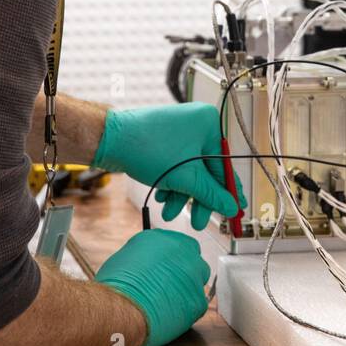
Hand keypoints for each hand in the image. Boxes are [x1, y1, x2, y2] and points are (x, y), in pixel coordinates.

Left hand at [90, 102, 246, 229]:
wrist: (111, 140)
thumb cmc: (148, 148)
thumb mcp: (185, 178)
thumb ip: (211, 194)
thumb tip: (230, 206)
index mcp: (209, 124)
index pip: (224, 165)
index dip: (227, 191)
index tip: (234, 210)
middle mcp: (197, 124)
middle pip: (206, 170)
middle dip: (198, 198)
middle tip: (200, 222)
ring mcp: (181, 130)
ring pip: (189, 170)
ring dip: (181, 194)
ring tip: (169, 212)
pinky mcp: (166, 140)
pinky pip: (177, 165)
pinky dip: (171, 183)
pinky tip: (161, 196)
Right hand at [95, 229, 210, 345]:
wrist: (122, 309)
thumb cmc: (115, 287)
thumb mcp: (125, 259)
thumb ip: (144, 257)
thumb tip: (146, 265)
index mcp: (162, 239)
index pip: (175, 245)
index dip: (170, 260)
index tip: (165, 270)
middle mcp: (182, 251)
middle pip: (191, 259)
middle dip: (183, 271)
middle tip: (169, 286)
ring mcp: (194, 275)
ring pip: (197, 281)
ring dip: (186, 290)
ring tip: (167, 303)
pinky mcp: (198, 300)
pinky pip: (196, 305)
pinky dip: (185, 311)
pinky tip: (170, 315)